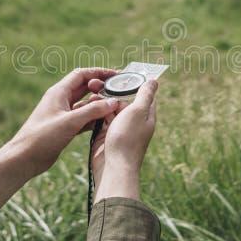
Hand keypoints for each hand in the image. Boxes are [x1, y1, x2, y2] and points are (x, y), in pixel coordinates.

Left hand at [11, 67, 120, 173]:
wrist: (24, 158)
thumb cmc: (42, 137)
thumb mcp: (69, 122)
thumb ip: (92, 111)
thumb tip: (112, 102)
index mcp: (59, 92)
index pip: (82, 75)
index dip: (99, 73)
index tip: (116, 75)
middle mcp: (61, 100)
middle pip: (84, 87)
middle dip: (101, 87)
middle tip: (119, 91)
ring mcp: (62, 114)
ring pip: (85, 104)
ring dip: (98, 104)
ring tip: (115, 107)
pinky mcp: (64, 127)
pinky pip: (82, 118)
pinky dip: (93, 118)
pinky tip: (105, 122)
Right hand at [91, 80, 158, 202]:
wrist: (113, 167)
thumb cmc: (128, 140)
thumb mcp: (138, 112)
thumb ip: (145, 95)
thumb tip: (155, 81)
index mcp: (145, 115)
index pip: (142, 93)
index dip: (132, 82)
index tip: (119, 73)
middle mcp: (132, 121)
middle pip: (122, 99)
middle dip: (110, 90)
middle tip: (95, 82)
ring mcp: (118, 128)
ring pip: (108, 108)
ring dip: (99, 100)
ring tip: (89, 92)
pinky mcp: (105, 134)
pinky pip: (99, 119)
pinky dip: (94, 112)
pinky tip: (86, 105)